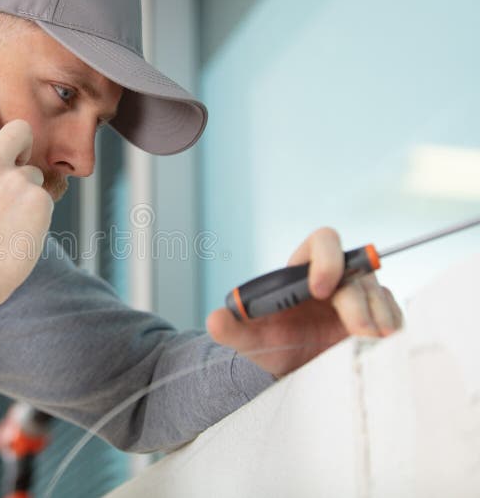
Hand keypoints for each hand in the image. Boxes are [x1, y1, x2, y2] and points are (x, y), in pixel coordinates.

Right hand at [0, 57, 53, 319]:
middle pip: (19, 128)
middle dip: (20, 145)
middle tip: (11, 171)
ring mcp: (16, 180)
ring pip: (34, 172)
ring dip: (27, 191)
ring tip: (9, 220)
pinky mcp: (39, 200)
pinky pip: (47, 196)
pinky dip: (38, 212)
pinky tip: (20, 229)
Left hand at [206, 227, 403, 376]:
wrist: (296, 370)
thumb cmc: (273, 344)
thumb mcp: (250, 339)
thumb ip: (230, 328)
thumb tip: (214, 320)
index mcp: (304, 267)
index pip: (324, 240)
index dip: (326, 259)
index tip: (320, 290)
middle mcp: (337, 275)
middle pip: (357, 272)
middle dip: (357, 303)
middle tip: (357, 332)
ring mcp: (362, 294)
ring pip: (380, 294)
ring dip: (378, 319)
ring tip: (368, 344)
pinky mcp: (381, 315)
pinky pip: (395, 314)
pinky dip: (391, 328)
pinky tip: (379, 347)